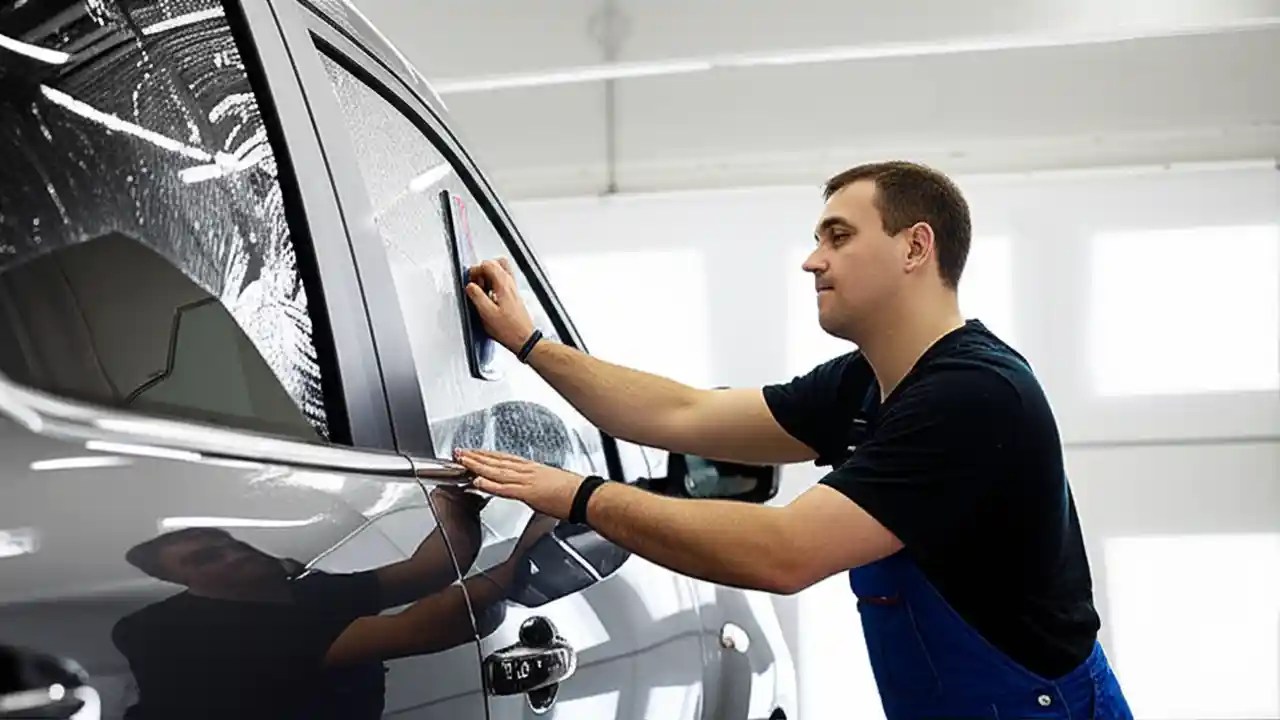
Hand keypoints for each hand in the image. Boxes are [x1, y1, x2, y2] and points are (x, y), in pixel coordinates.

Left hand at [455, 449, 581, 519]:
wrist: (585, 496)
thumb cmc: (573, 492)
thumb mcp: (551, 482)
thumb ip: (536, 483)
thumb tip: (531, 487)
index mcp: (533, 468)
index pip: (505, 458)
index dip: (488, 454)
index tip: (475, 452)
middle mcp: (527, 470)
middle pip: (497, 461)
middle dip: (477, 456)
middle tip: (460, 452)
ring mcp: (526, 481)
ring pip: (496, 471)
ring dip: (477, 465)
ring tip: (462, 461)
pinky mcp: (528, 493)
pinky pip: (504, 488)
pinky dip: (489, 484)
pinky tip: (477, 482)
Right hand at [465, 258, 536, 352]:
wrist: (524, 339)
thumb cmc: (509, 329)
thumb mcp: (487, 313)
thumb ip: (476, 296)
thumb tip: (469, 286)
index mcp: (503, 284)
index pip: (488, 264)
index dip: (475, 271)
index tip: (470, 282)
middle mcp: (510, 283)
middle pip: (495, 263)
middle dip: (482, 270)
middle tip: (476, 284)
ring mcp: (512, 288)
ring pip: (500, 271)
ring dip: (488, 277)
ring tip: (481, 291)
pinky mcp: (513, 296)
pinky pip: (502, 282)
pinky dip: (493, 284)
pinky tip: (488, 298)